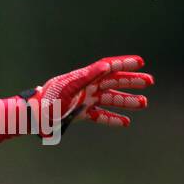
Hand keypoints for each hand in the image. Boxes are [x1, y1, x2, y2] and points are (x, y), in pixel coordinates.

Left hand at [22, 55, 152, 141]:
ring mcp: (85, 100)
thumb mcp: (67, 87)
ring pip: (110, 99)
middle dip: (131, 81)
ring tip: (143, 103)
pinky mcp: (81, 114)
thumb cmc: (48, 100)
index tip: (141, 62)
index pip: (107, 68)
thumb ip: (87, 76)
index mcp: (83, 78)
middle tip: (149, 82)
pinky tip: (125, 122)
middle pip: (113, 82)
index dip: (124, 64)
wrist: (34, 117)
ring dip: (127, 101)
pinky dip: (113, 118)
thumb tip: (106, 65)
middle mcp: (86, 87)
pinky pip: (101, 115)